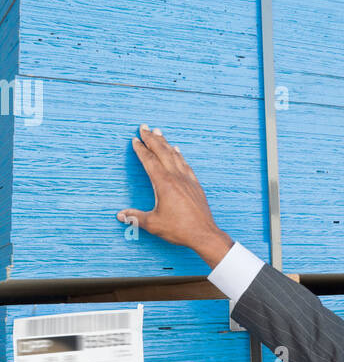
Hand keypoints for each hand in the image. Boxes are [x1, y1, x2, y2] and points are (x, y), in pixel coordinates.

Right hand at [117, 124, 233, 266]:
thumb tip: (120, 215)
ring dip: (165, 143)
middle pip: (162, 152)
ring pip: (174, 155)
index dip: (141, 149)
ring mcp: (187, 179)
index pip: (149, 160)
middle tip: (143, 127)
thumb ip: (135, 217)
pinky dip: (179, 155)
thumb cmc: (179, 229)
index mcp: (164, 183)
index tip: (135, 139)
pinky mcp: (195, 185)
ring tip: (159, 132)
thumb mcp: (153, 224)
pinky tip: (177, 150)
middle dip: (151, 138)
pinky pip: (185, 164)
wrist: (204, 234)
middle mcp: (176, 177)